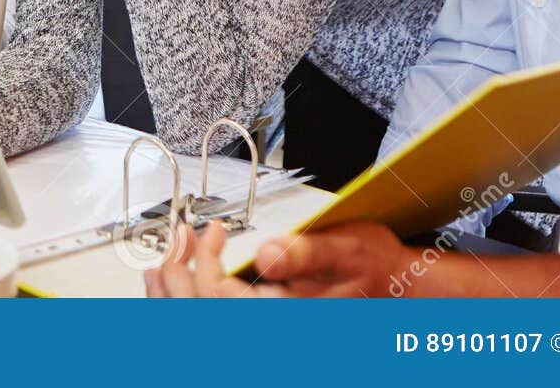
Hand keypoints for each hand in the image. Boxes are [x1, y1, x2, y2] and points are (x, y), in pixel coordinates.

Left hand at [147, 221, 412, 297]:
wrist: (396, 284)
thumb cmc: (371, 265)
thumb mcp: (346, 247)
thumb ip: (306, 253)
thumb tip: (267, 254)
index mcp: (291, 311)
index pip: (224, 298)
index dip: (204, 262)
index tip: (208, 231)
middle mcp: (276, 323)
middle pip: (204, 313)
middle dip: (180, 274)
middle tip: (178, 236)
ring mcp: (268, 327)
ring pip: (202, 321)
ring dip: (174, 295)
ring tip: (163, 262)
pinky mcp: (263, 321)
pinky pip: (211, 320)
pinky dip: (186, 304)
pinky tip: (175, 284)